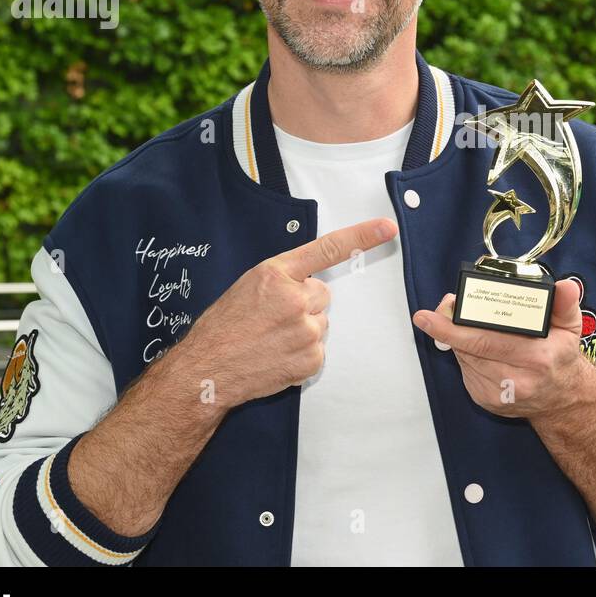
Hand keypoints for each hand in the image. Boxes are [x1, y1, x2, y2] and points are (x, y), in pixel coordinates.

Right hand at [180, 218, 397, 405]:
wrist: (207, 369)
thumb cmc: (224, 327)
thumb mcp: (248, 286)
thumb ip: (283, 279)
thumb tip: (312, 284)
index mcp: (276, 273)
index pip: (326, 248)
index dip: (361, 236)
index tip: (388, 227)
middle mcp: (295, 298)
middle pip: (322, 294)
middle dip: (304, 304)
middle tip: (272, 319)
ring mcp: (306, 330)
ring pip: (320, 323)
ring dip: (303, 330)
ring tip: (271, 340)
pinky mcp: (312, 359)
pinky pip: (318, 350)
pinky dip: (302, 354)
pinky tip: (277, 356)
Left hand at [411, 277, 591, 419]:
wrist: (562, 399)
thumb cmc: (561, 358)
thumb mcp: (570, 327)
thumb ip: (565, 303)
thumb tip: (565, 286)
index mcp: (536, 357)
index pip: (485, 340)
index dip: (453, 328)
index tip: (427, 317)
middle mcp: (516, 380)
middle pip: (469, 348)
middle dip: (447, 329)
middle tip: (432, 314)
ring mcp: (499, 394)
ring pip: (464, 358)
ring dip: (457, 339)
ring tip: (459, 321)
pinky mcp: (486, 400)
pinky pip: (466, 370)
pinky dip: (465, 354)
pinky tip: (473, 344)